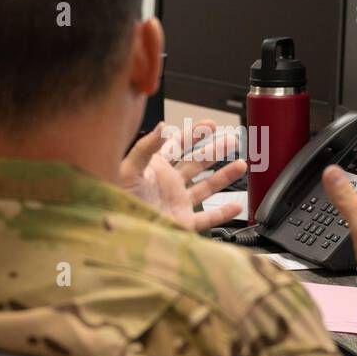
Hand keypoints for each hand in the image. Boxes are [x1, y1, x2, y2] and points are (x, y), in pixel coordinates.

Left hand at [119, 119, 247, 231]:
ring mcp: (177, 203)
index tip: (210, 125)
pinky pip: (207, 218)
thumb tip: (163, 126)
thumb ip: (147, 146)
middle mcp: (168, 184)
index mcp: (155, 168)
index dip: (194, 134)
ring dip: (224, 176)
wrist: (118, 230)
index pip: (178, 145)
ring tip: (242, 165)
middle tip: (232, 140)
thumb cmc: (115, 200)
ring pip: (206, 187)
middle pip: (196, 163)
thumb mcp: (129, 168)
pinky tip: (236, 205)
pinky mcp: (182, 223)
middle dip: (215, 151)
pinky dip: (223, 213)